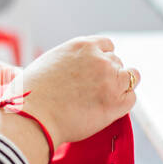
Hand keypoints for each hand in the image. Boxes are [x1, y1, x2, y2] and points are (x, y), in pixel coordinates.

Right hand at [1, 36, 137, 144]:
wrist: (32, 117)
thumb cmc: (31, 95)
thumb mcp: (48, 63)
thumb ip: (69, 61)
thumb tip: (76, 71)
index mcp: (83, 46)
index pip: (107, 46)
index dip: (103, 60)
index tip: (96, 72)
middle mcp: (100, 59)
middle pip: (117, 62)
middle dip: (108, 75)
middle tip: (93, 92)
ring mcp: (110, 80)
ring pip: (131, 77)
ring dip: (120, 87)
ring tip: (102, 100)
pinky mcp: (115, 102)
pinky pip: (131, 98)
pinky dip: (122, 104)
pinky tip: (106, 110)